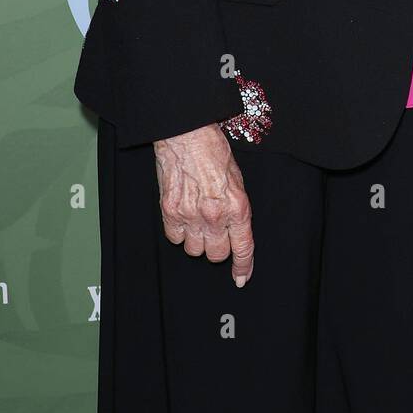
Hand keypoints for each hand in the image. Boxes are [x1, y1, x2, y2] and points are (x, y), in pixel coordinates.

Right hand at [153, 124, 254, 286]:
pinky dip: (179, 232)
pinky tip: (183, 216)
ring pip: (194, 250)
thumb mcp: (237, 180)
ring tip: (198, 220)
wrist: (187, 135)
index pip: (243, 248)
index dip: (243, 266)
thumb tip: (235, 229)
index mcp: (237, 206)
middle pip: (216, 255)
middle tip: (216, 232)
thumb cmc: (214, 152)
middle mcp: (214, 215)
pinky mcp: (169, 211)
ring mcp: (190, 215)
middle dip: (218, 248)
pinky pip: (174, 238)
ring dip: (197, 241)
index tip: (241, 277)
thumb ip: (236, 207)